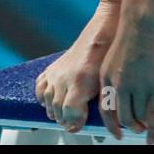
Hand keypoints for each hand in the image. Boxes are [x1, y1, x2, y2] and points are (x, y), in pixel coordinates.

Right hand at [35, 1, 119, 132]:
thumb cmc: (113, 53)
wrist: (106, 27)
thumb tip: (106, 125)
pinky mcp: (53, 66)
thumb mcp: (111, 82)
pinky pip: (41, 86)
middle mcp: (65, 77)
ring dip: (56, 111)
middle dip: (66, 120)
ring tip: (67, 114)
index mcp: (80, 81)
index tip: (79, 126)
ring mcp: (57, 71)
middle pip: (57, 110)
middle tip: (76, 122)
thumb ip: (105, 104)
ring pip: (48, 100)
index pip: (69, 114)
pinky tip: (51, 101)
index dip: (74, 124)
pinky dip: (43, 97)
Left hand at [98, 12, 153, 143]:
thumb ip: (117, 74)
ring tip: (149, 128)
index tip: (117, 134)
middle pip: (122, 117)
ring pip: (139, 118)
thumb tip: (126, 91)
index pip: (105, 109)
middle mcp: (119, 86)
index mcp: (107, 78)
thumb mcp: (115, 56)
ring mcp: (138, 88)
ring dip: (143, 126)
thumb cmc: (132, 32)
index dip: (112, 124)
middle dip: (130, 126)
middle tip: (137, 129)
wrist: (142, 22)